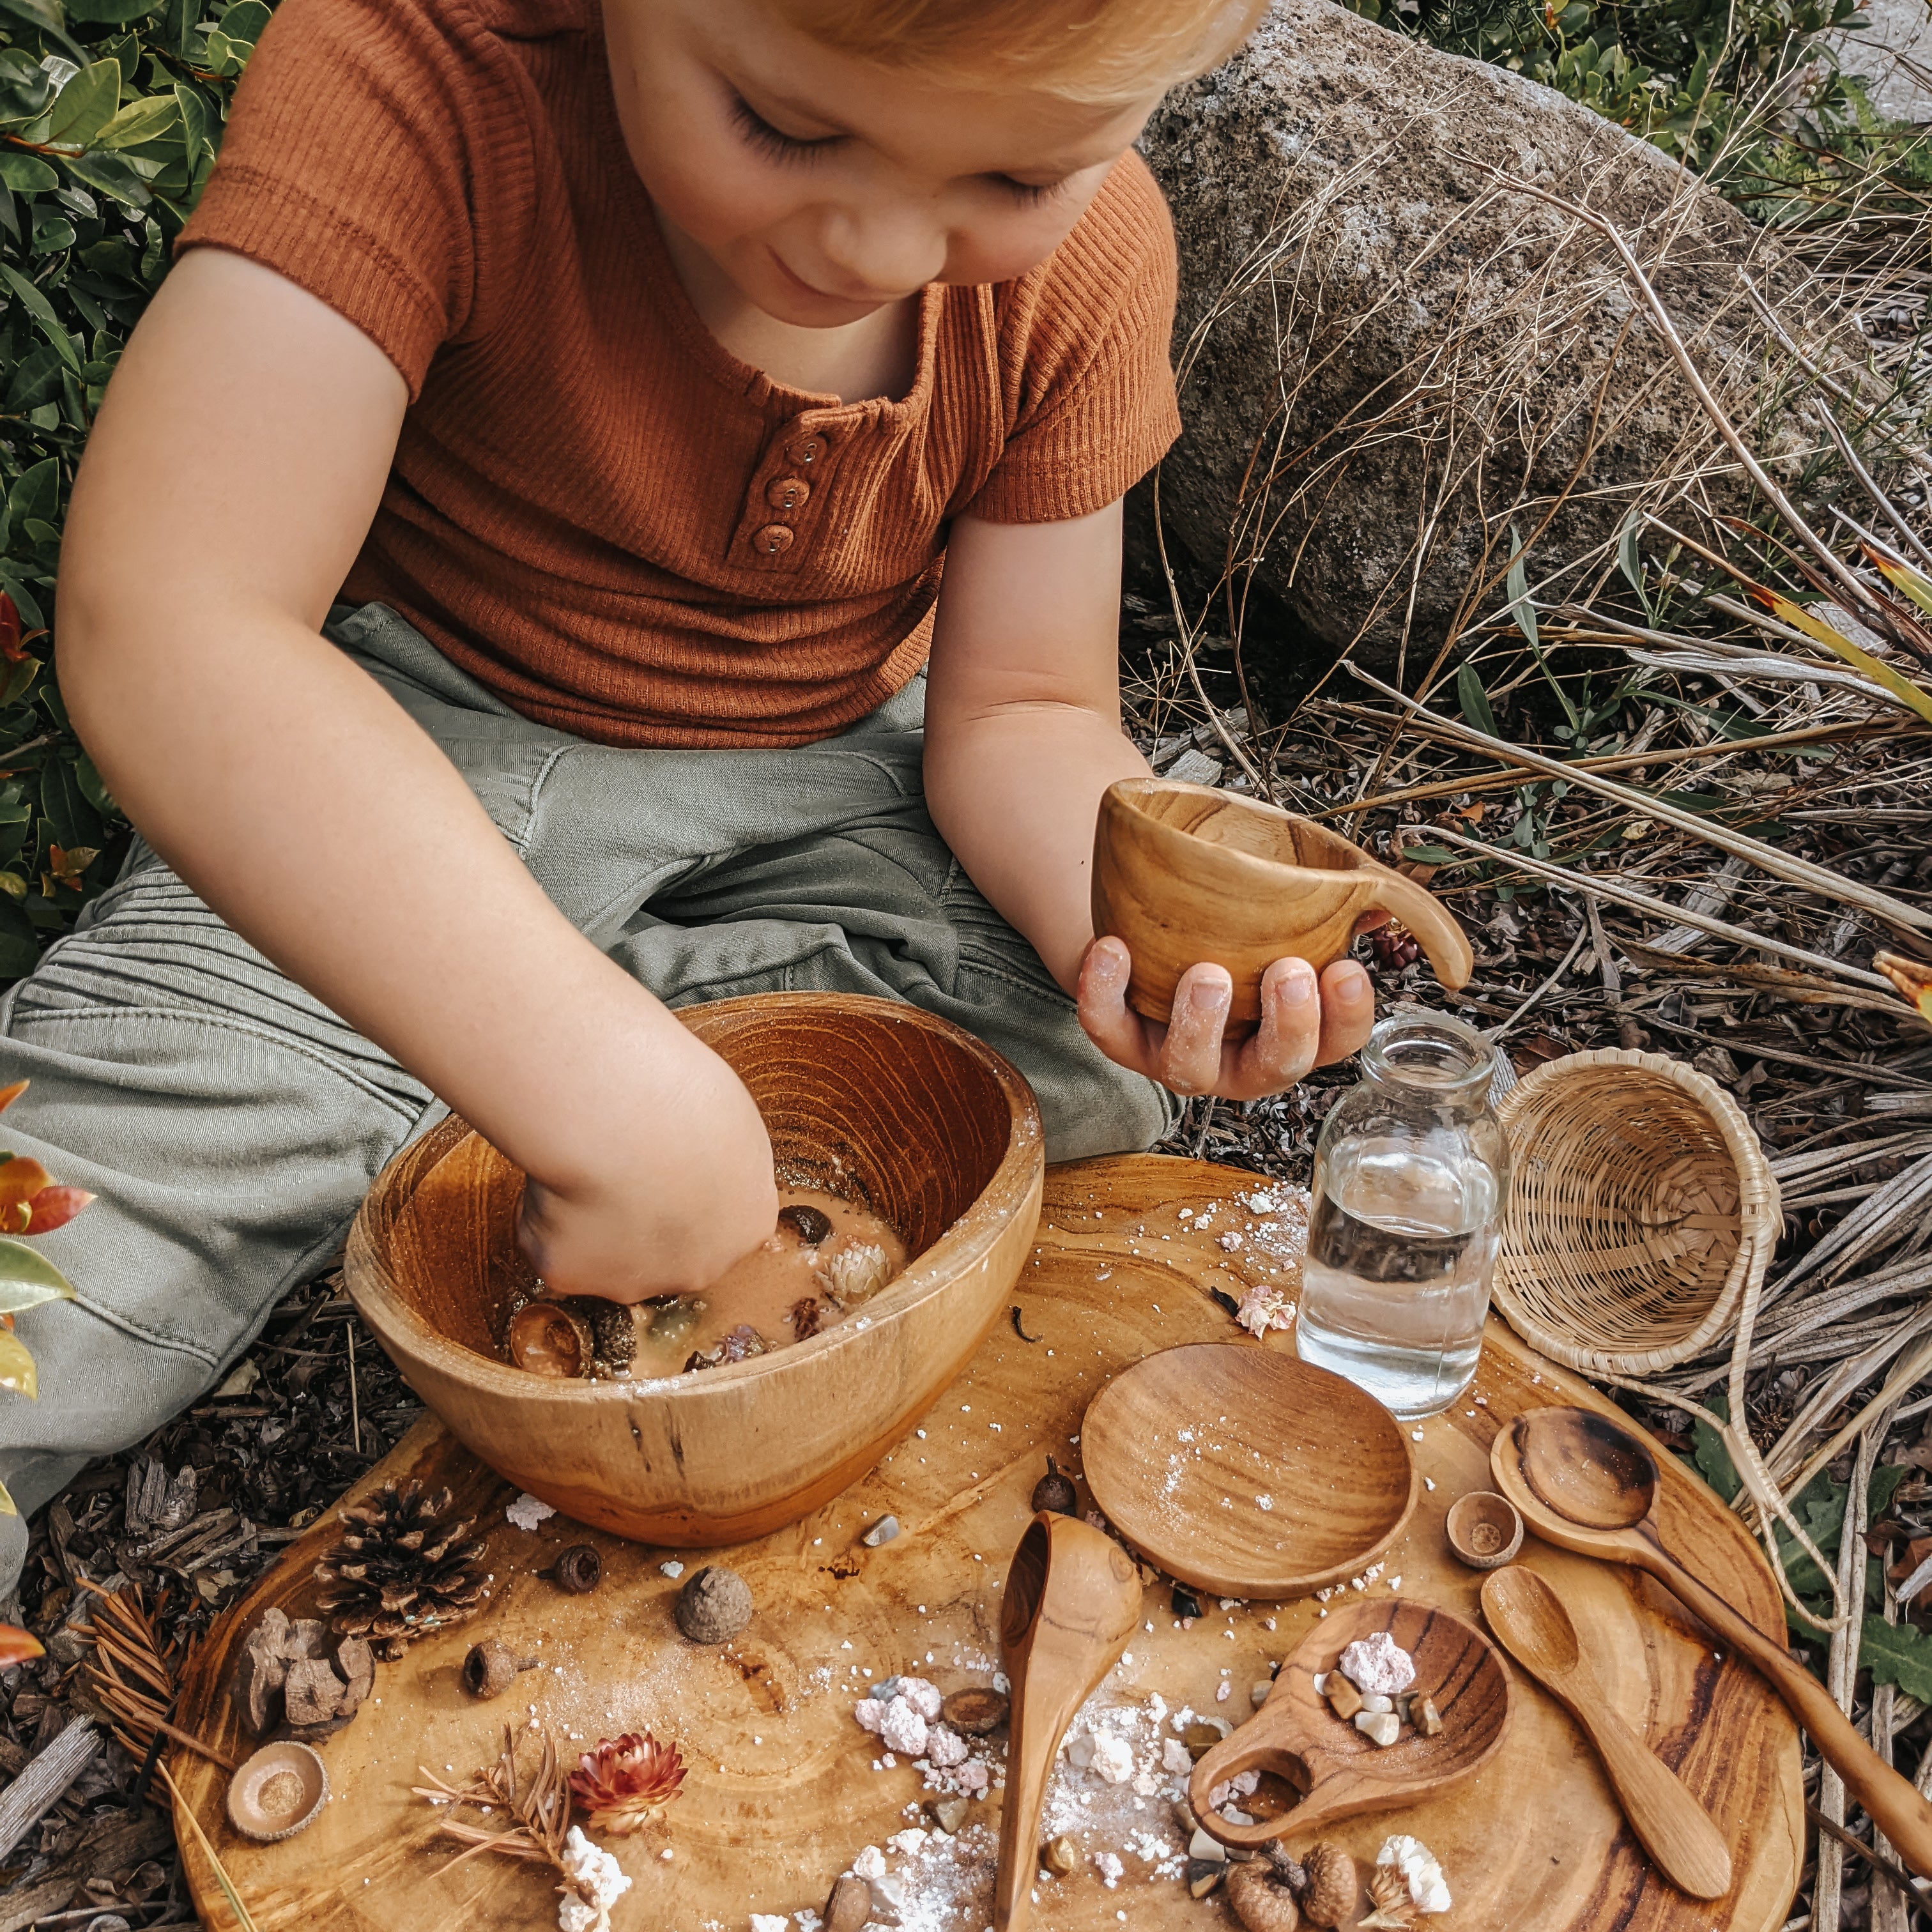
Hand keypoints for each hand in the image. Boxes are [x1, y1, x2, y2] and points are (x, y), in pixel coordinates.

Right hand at [515, 1028, 779, 1303]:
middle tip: (620, 1158)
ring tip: (589, 1156)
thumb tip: (699, 1154)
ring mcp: (636, 1280)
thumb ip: (723, 1156)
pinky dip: (544, 1210)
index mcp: (749, 1223)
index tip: (662, 1153)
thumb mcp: (730, 1117)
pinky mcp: (572, 1276)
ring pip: (605, 1251)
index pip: (720, 1219)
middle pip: (667, 1249)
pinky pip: (550, 1242)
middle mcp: (700, 1267)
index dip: (683, 1185)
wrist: (619, 1113)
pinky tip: (558, 1172)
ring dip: (592, 1214)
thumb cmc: (678, 1095)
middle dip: (642, 1215)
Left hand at [1077, 938, 1375, 1099]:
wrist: (1151, 929)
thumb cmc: (1233, 933)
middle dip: (1288, 1027)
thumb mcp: (1286, 919)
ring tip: (1207, 973)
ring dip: (1201, 1025)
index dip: (1348, 1015)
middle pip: (1273, 1068)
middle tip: (1288, 973)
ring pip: (1189, 1069)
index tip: (1346, 969)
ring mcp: (1178, 1056)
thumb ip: (1335, 911)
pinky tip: (1112, 949)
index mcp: (1288, 1033)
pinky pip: (1108, 1029)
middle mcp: (1238, 1058)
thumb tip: (1377, 903)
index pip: (1335, 1042)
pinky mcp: (1121, 1038)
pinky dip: (1104, 992)